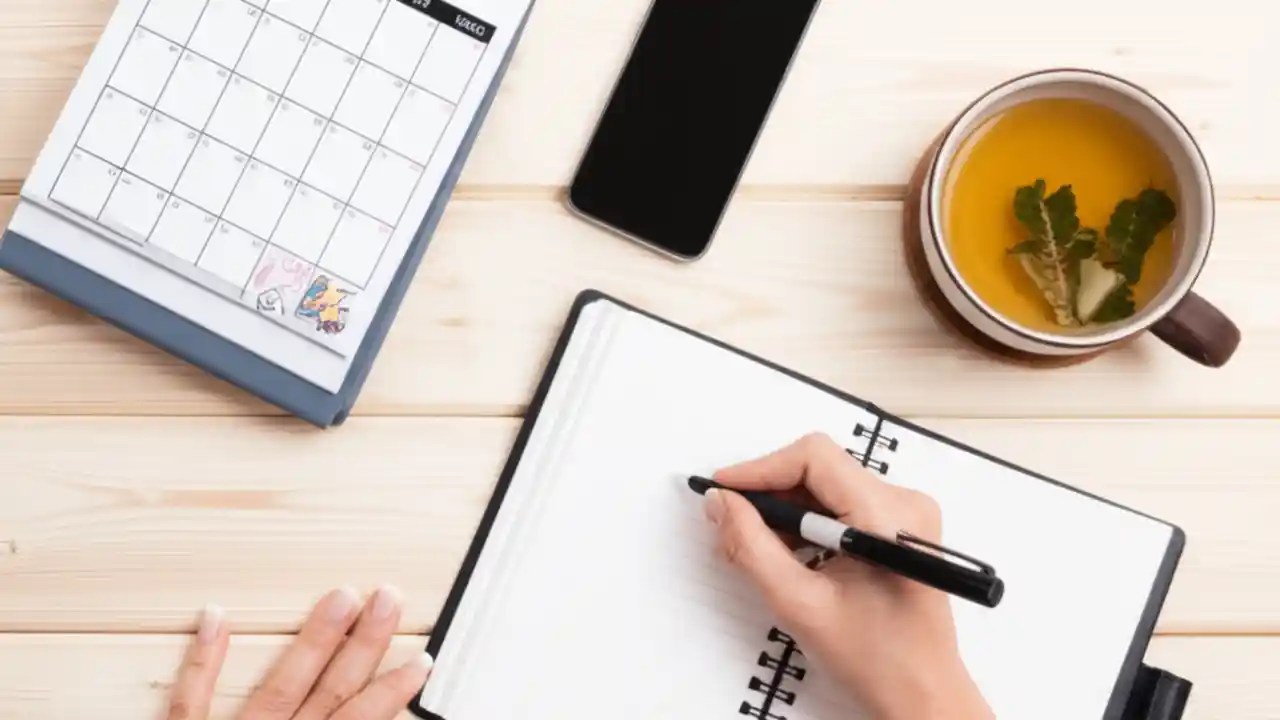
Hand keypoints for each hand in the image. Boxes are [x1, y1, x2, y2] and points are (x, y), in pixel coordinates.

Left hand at [167, 586, 432, 719]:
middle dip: (364, 644)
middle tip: (389, 599)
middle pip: (331, 691)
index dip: (393, 691)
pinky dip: (203, 659)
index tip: (420, 661)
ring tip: (341, 595)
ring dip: (315, 639)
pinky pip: (190, 699)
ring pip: (281, 684)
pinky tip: (217, 616)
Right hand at [704, 434, 993, 719]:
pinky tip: (790, 554)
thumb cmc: (875, 659)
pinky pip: (842, 504)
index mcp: (889, 516)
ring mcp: (906, 514)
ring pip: (827, 486)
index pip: (814, 458)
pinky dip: (809, 522)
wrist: (923, 694)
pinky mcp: (899, 527)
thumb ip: (751, 547)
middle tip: (731, 524)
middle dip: (770, 493)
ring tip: (761, 548)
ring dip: (788, 511)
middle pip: (819, 469)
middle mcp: (905, 503)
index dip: (761, 469)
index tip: (722, 490)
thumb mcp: (799, 604)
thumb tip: (720, 503)